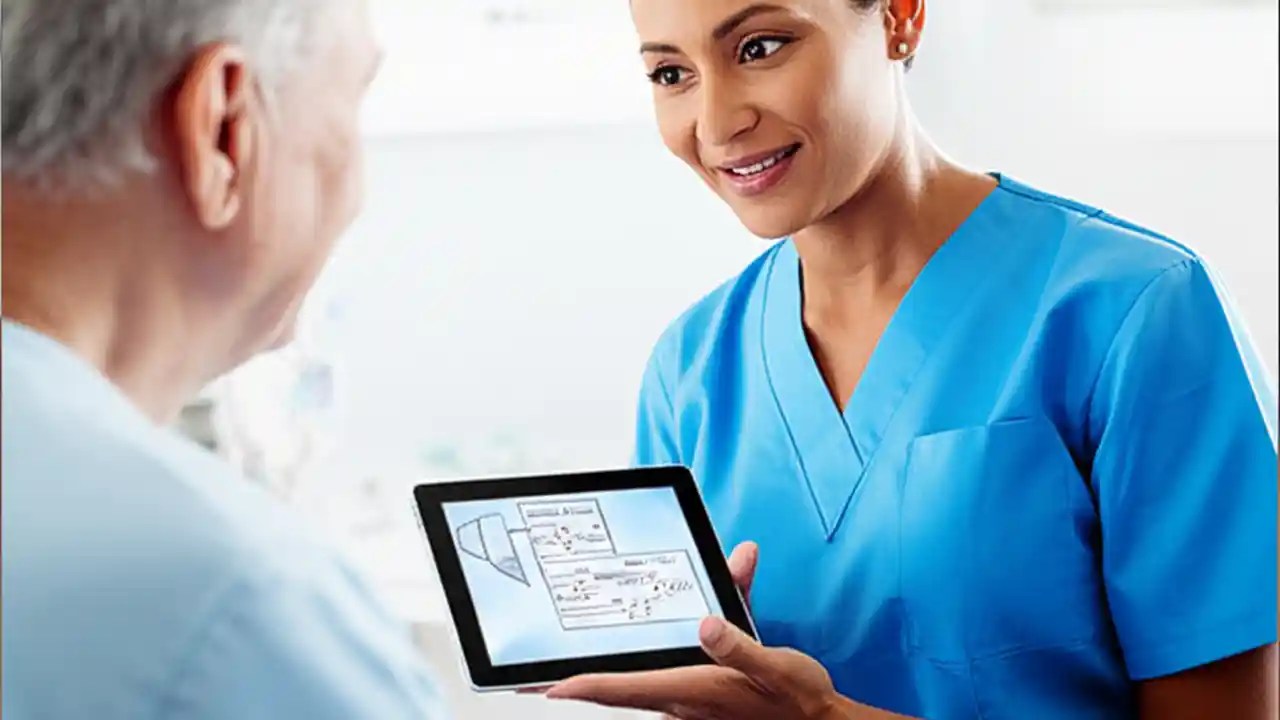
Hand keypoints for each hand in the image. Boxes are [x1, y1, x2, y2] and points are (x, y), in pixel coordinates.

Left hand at [519, 542, 761, 704]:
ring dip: (597, 687)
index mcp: (696, 689)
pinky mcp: (697, 706)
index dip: (583, 686)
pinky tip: (613, 676)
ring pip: (632, 693)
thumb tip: (708, 622)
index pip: (626, 688)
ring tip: (555, 678)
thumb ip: (740, 645)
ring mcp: (688, 708)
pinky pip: (653, 690)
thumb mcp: (778, 666)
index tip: (547, 683)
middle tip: (529, 678)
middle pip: (616, 694)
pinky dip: (627, 682)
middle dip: (575, 686)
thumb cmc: (798, 699)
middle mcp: (684, 702)